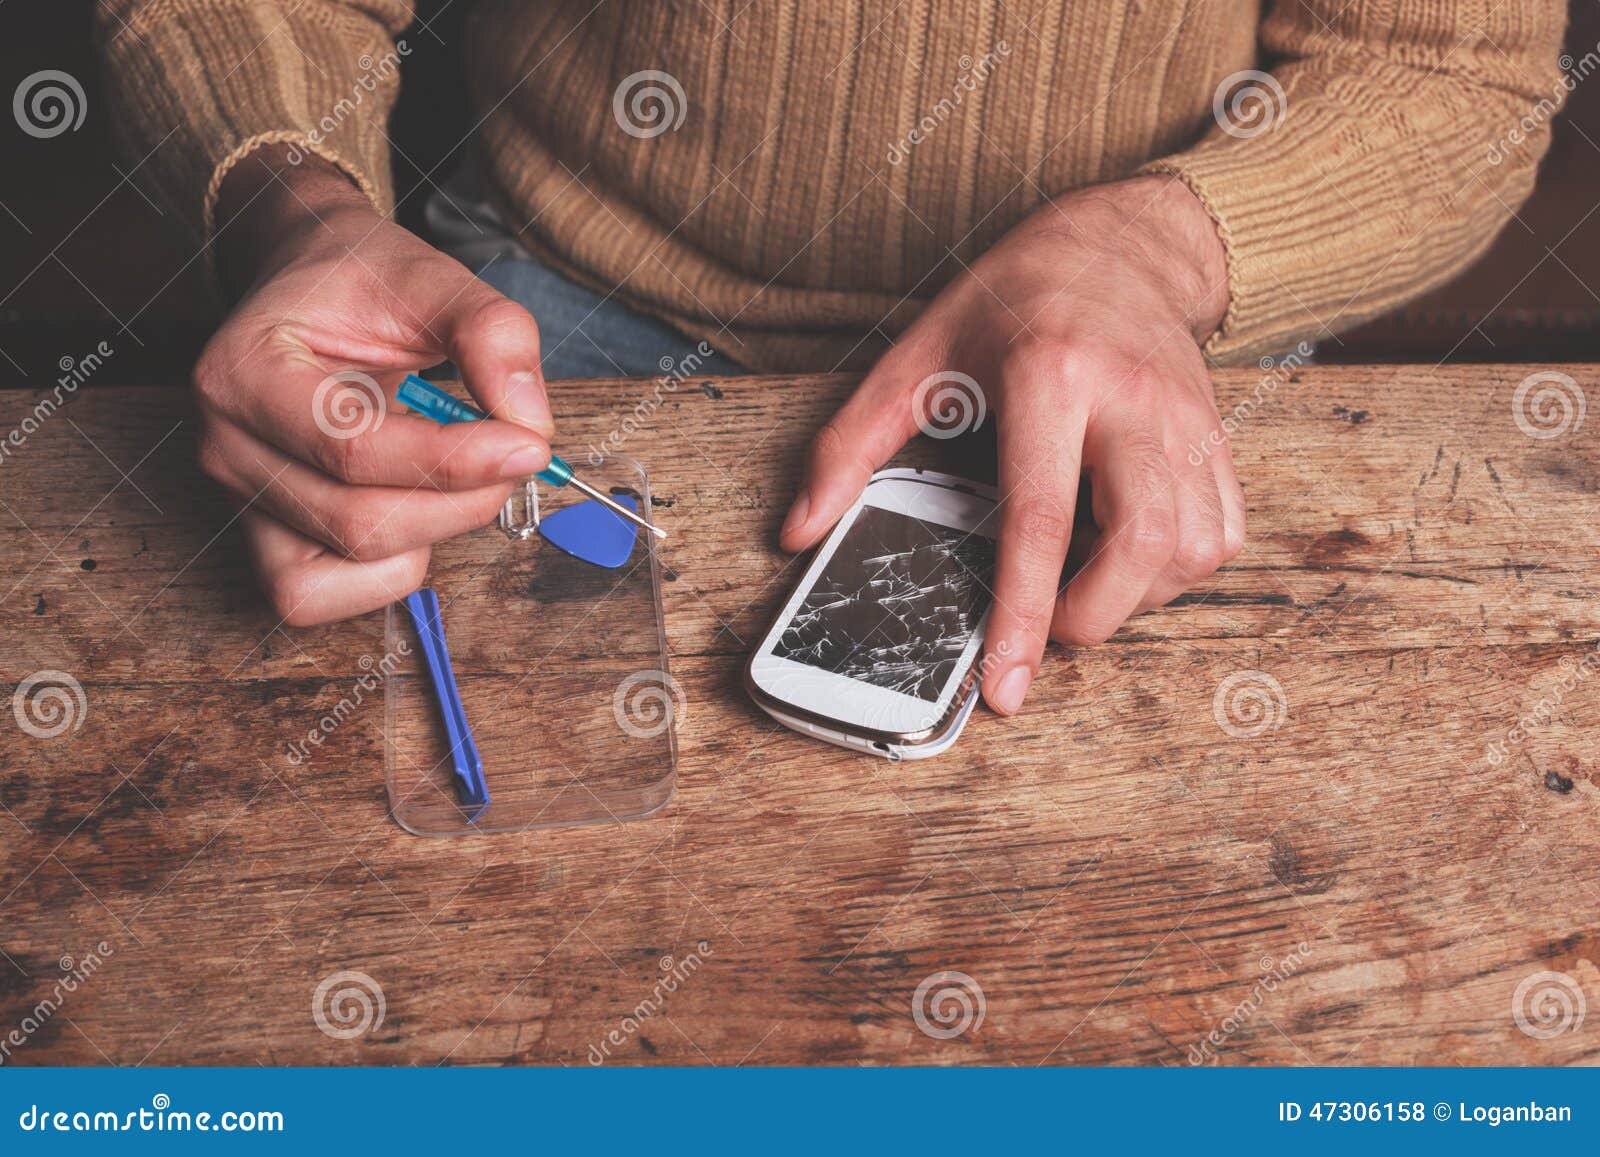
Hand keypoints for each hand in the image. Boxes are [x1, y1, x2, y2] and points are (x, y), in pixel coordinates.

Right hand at [197, 146, 552, 624]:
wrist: (312, 287)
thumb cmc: (360, 284)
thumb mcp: (433, 280)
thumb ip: (491, 336)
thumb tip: (529, 424)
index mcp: (244, 371)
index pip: (353, 451)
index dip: (454, 461)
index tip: (530, 444)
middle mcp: (228, 445)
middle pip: (360, 522)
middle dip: (461, 500)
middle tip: (513, 453)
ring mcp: (241, 500)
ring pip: (350, 562)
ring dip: (435, 530)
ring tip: (461, 470)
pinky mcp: (266, 538)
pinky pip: (323, 595)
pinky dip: (391, 568)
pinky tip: (418, 505)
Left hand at [780, 176, 1242, 715]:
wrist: (1121, 244)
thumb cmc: (1012, 298)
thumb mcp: (915, 354)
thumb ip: (850, 444)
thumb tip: (800, 528)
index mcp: (1049, 376)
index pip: (1040, 521)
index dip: (1023, 617)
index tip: (1006, 688)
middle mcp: (1129, 399)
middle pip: (1138, 548)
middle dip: (1090, 618)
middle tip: (1046, 618)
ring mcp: (1187, 419)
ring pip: (1190, 551)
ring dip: (1135, 595)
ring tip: (1082, 572)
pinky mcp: (1219, 435)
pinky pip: (1222, 535)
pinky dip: (1176, 569)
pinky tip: (1127, 548)